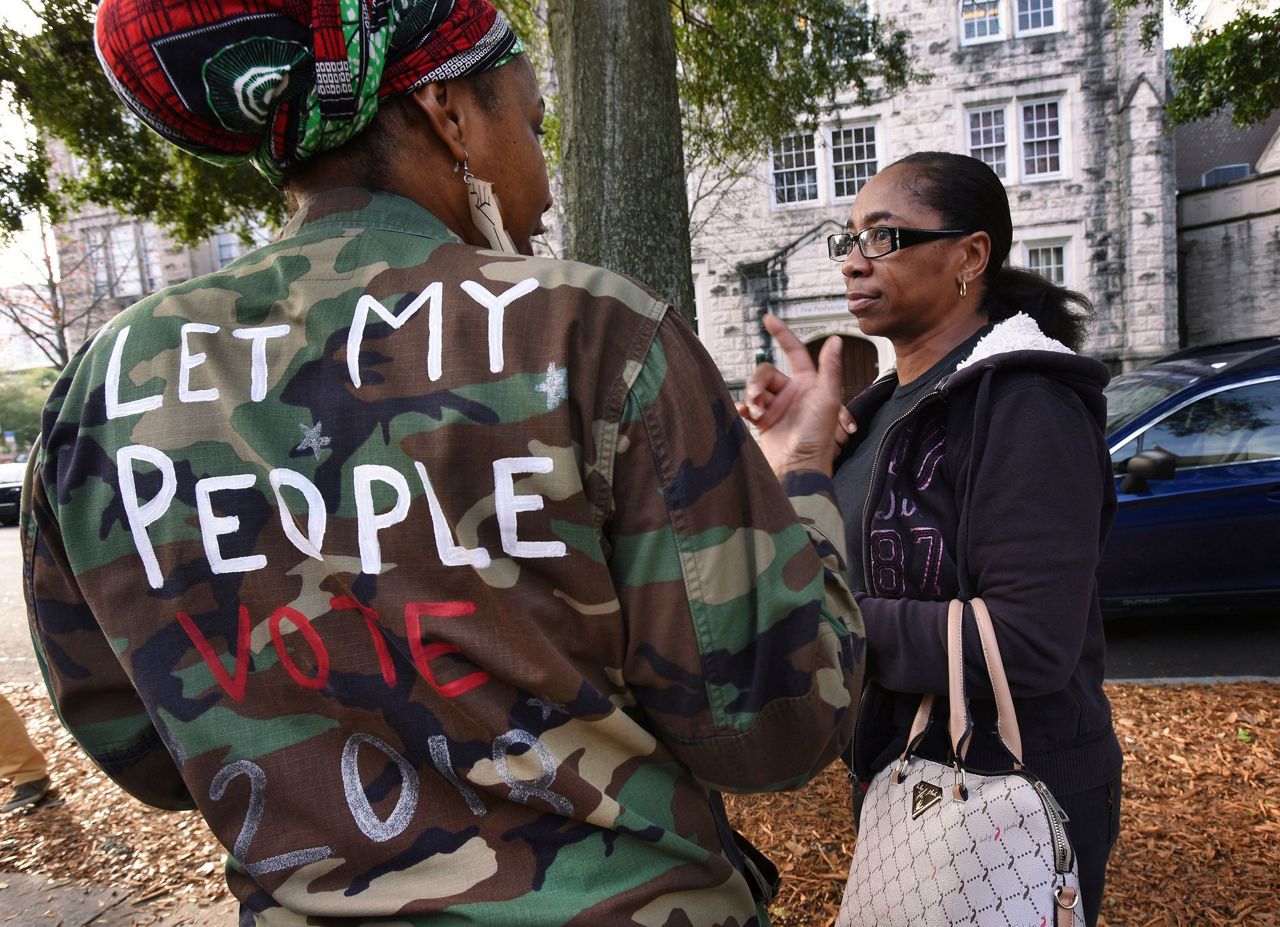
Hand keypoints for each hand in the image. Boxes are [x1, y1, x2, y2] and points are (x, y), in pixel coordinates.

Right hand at [735, 315, 856, 476]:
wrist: (799, 467)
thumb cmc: (818, 437)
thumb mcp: (828, 398)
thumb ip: (830, 368)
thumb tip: (835, 339)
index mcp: (808, 384)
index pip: (793, 351)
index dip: (782, 334)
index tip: (768, 319)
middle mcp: (792, 393)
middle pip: (767, 372)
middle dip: (759, 382)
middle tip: (758, 399)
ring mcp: (777, 407)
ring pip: (756, 387)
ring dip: (752, 395)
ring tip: (755, 411)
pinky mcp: (764, 422)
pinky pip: (747, 405)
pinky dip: (744, 406)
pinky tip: (745, 413)